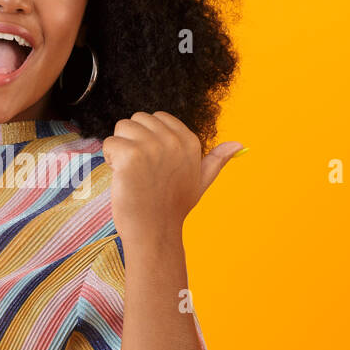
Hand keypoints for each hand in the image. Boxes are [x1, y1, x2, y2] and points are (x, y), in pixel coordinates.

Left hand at [100, 111, 243, 244]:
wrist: (154, 232)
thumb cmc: (172, 208)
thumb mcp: (201, 181)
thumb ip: (216, 160)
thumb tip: (239, 144)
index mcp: (189, 141)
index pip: (157, 117)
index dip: (148, 138)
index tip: (153, 164)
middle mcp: (173, 140)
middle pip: (137, 119)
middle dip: (132, 141)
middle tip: (140, 171)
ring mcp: (153, 146)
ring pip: (122, 128)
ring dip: (119, 150)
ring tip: (130, 173)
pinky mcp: (132, 155)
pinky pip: (110, 143)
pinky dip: (109, 160)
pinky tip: (121, 177)